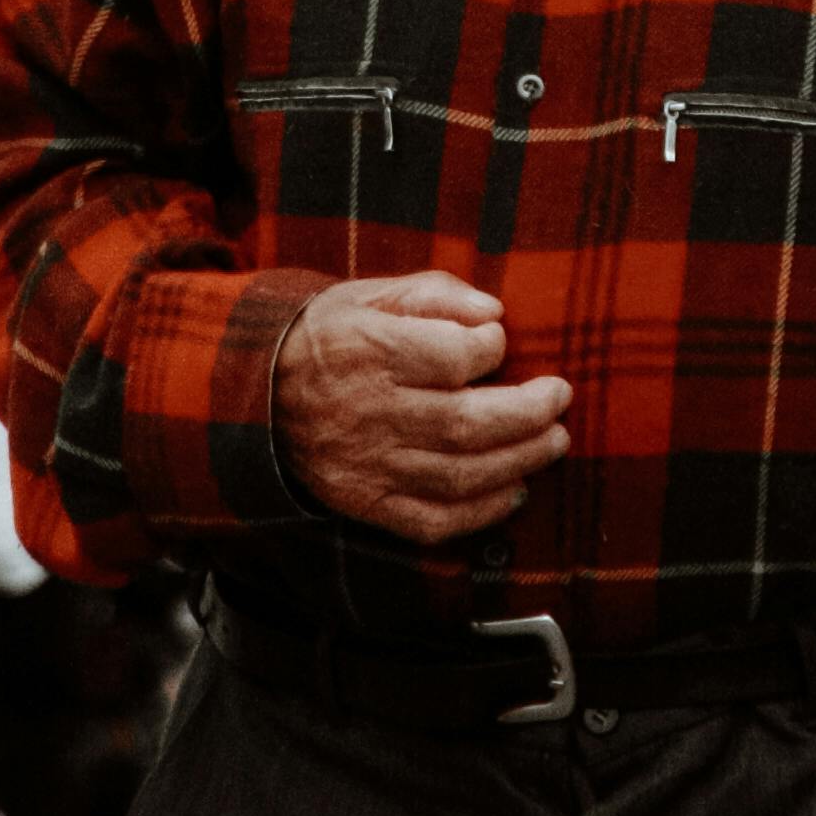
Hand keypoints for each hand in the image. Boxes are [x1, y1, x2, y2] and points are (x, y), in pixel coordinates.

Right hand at [272, 271, 570, 545]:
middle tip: (560, 399)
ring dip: (519, 461)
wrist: (255, 396)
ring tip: (553, 442)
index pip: (452, 357)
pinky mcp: (366, 503)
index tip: (500, 342)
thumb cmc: (327, 337)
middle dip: (528, 414)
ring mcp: (368, 465)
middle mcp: (369, 412)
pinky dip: (481, 512)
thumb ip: (436, 295)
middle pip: (466, 423)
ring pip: (459, 475)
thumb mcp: (370, 295)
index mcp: (369, 351)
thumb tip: (494, 312)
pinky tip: (512, 491)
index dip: (492, 349)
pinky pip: (433, 521)